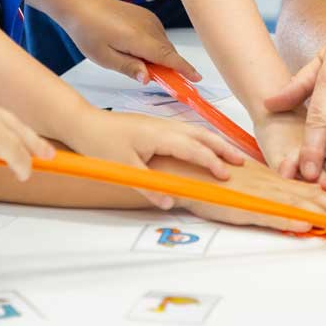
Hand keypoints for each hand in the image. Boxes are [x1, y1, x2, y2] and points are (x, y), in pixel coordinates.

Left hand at [63, 0, 202, 83]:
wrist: (84, 5)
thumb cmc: (89, 31)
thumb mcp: (104, 57)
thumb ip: (129, 68)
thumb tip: (148, 78)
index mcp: (138, 38)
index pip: (168, 57)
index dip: (184, 69)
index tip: (196, 78)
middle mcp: (149, 27)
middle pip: (168, 53)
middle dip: (168, 68)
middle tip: (157, 80)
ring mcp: (150, 19)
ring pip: (164, 45)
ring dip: (159, 57)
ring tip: (133, 60)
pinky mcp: (148, 16)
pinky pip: (158, 37)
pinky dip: (154, 47)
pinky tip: (135, 49)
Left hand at [69, 111, 244, 208]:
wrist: (84, 123)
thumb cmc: (100, 143)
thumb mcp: (123, 168)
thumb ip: (149, 186)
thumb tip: (169, 202)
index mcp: (160, 135)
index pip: (194, 149)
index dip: (212, 162)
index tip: (226, 175)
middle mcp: (165, 126)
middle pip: (202, 135)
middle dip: (223, 147)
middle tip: (241, 161)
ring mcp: (161, 124)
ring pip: (195, 130)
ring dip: (214, 141)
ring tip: (229, 154)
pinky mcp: (155, 126)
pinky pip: (186, 131)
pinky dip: (201, 138)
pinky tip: (202, 146)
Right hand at [173, 159, 325, 231]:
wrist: (182, 168)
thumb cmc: (212, 173)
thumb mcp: (247, 177)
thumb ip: (269, 184)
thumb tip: (291, 198)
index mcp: (273, 177)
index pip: (310, 185)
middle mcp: (269, 184)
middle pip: (309, 194)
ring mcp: (256, 194)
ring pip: (294, 204)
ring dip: (320, 213)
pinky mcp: (241, 206)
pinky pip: (267, 213)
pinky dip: (286, 219)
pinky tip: (302, 223)